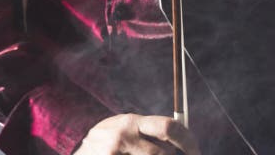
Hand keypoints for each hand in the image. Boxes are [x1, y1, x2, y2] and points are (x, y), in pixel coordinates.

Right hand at [74, 114, 200, 154]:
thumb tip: (182, 140)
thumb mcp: (126, 129)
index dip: (187, 141)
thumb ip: (149, 131)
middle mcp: (124, 135)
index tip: (195, 150)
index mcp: (132, 122)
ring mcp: (115, 152)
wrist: (79, 152)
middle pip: (162, 153)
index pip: (168, 127)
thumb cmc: (108, 142)